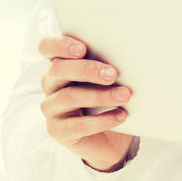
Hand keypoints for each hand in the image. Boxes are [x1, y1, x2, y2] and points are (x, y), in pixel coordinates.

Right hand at [38, 34, 134, 171]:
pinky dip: (101, 120)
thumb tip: (133, 54)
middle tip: (113, 74)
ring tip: (124, 95)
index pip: (48, 47)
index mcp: (62, 64)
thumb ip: (111, 63)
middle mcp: (52, 83)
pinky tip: (120, 115)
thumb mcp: (111, 77)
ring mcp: (52, 108)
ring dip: (99, 95)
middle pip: (58, 69)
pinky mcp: (58, 130)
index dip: (59, 45)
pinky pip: (76, 125)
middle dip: (86, 69)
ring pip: (68, 97)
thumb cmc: (110, 98)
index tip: (82, 48)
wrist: (112, 136)